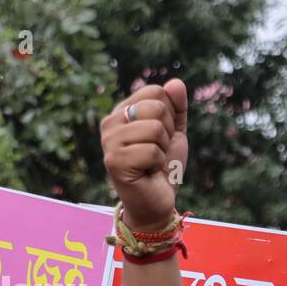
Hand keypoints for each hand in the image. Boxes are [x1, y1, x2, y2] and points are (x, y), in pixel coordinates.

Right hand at [100, 79, 188, 230]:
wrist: (158, 202)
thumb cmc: (163, 167)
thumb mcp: (175, 133)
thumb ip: (177, 108)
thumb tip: (176, 83)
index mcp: (123, 111)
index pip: (156, 91)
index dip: (170, 115)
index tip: (162, 136)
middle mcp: (111, 122)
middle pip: (157, 107)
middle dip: (168, 133)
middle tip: (158, 152)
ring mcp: (109, 141)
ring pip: (155, 129)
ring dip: (163, 150)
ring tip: (152, 163)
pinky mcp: (114, 161)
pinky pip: (151, 151)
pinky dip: (158, 164)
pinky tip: (147, 173)